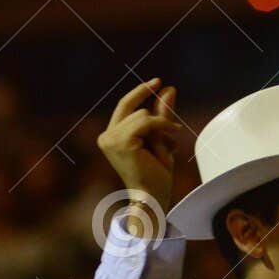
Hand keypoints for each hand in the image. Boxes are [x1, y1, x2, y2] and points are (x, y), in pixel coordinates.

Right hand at [96, 79, 182, 209]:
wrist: (154, 197)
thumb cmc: (157, 175)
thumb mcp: (161, 139)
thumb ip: (162, 115)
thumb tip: (168, 88)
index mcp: (111, 136)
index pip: (124, 106)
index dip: (140, 92)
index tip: (158, 81)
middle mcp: (106, 136)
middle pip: (131, 106)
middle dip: (152, 107)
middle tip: (170, 104)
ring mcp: (111, 139)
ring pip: (142, 115)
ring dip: (161, 126)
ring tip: (170, 144)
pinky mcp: (121, 142)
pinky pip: (147, 122)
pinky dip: (162, 127)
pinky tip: (172, 137)